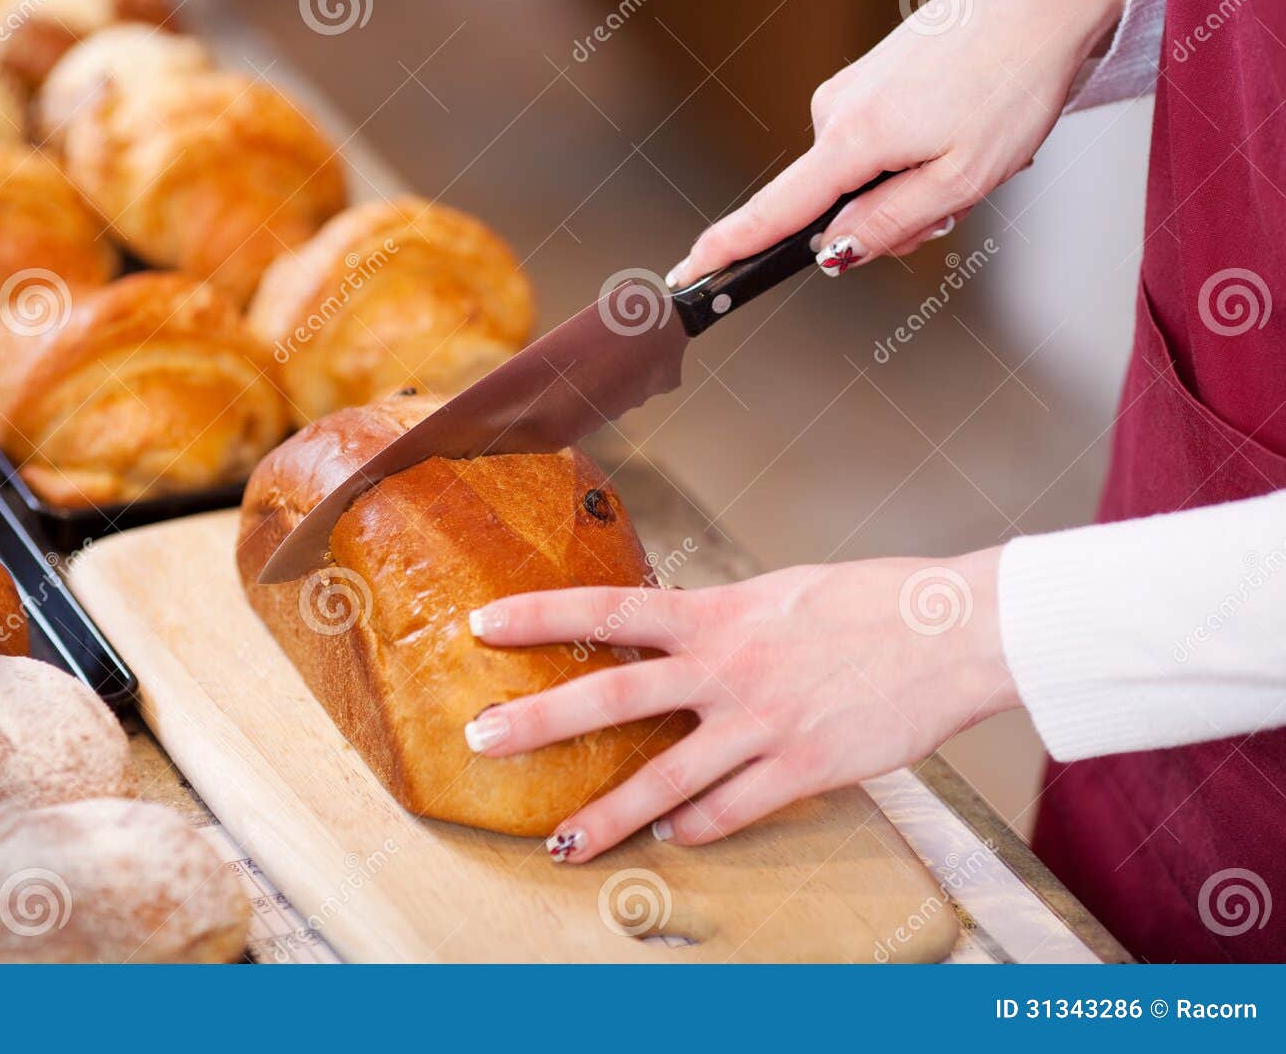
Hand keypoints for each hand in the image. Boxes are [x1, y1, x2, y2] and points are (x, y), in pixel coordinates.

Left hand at [464, 548, 1016, 861]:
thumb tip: (678, 633)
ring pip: (664, 780)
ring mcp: (763, 721)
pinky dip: (695, 829)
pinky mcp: (804, 767)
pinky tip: (671, 839)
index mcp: (718, 611)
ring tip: (559, 843)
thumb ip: (721, 618)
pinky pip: (730, 811)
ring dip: (605, 815)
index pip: (608, 608)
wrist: (954, 631)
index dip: (540, 615)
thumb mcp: (778, 592)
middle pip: (612, 696)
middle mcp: (728, 667)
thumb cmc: (871, 603)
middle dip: (538, 720)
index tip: (483, 623)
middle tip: (481, 739)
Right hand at [666, 0, 1125, 285]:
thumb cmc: (1012, 86)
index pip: (774, 210)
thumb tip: (829, 253)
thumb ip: (888, 224)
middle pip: (834, 206)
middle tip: (954, 200)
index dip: (729, 248)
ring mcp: (848, 92)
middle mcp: (836, 111)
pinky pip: (876, 146)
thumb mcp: (960, 179)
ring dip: (911, 184)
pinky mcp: (867, 80)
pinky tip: (960, 127)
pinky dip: (914, 154)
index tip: (686, 274)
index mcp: (854, 138)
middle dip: (889, 220)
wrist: (1043, 4)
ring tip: (968, 150)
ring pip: (862, 179)